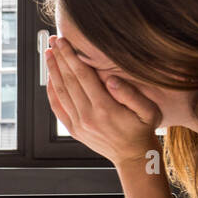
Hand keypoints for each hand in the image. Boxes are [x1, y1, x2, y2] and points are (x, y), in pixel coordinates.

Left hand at [45, 35, 161, 166]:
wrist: (134, 157)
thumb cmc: (143, 130)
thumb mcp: (149, 111)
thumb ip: (131, 94)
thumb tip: (110, 79)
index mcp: (105, 108)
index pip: (82, 75)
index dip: (71, 56)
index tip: (63, 41)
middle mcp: (87, 116)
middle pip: (68, 80)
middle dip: (59, 58)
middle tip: (52, 40)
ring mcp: (78, 124)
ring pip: (60, 92)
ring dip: (53, 71)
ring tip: (48, 53)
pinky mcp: (74, 130)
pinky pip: (57, 107)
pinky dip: (51, 91)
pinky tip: (50, 77)